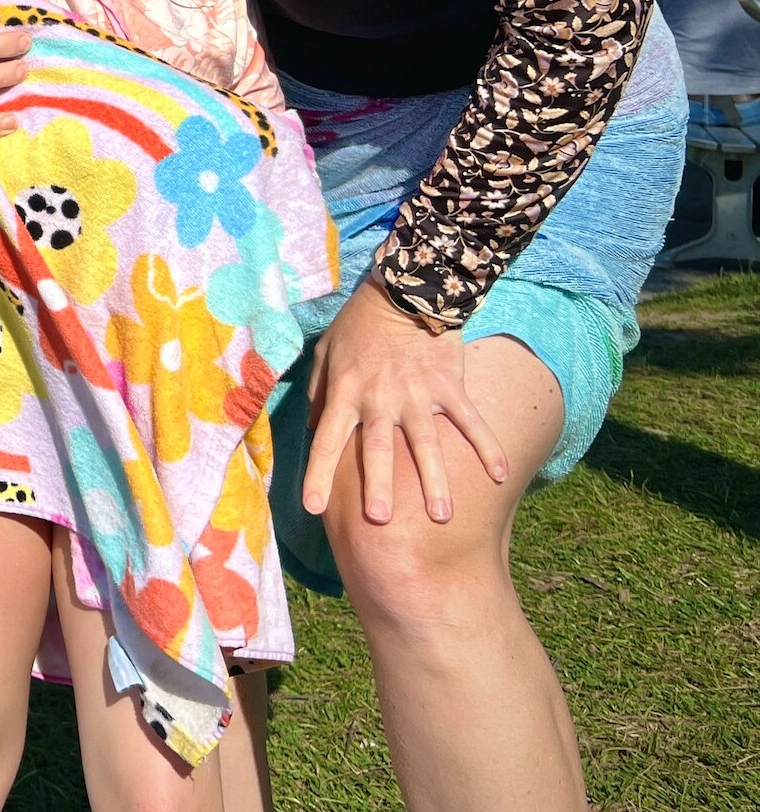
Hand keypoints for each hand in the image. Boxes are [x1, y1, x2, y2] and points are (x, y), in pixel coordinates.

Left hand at [300, 278, 509, 525]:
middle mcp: (379, 398)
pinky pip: (470, 420)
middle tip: (380, 521)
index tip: (312, 508)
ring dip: (434, 480)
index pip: (326, 440)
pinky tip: (500, 475)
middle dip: (378, 484)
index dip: (318, 474)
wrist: (403, 291)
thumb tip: (311, 430)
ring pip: (425, 443)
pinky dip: (487, 446)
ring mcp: (416, 393)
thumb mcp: (325, 354)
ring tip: (441, 516)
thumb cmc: (358, 327)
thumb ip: (319, 394)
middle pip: (377, 448)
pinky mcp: (448, 385)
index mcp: (345, 392)